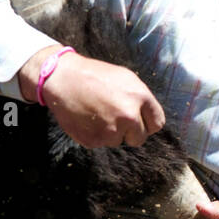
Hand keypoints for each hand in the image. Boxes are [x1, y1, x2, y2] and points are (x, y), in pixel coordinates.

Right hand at [19, 44, 164, 147]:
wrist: (62, 78)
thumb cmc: (94, 75)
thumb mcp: (126, 78)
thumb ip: (141, 100)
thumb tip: (150, 119)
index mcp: (139, 97)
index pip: (156, 124)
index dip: (148, 123)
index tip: (140, 121)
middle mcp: (128, 116)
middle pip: (139, 138)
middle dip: (131, 132)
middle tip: (116, 118)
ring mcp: (111, 130)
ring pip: (118, 141)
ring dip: (111, 132)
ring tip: (97, 113)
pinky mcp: (94, 140)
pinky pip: (100, 143)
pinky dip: (95, 134)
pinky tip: (87, 118)